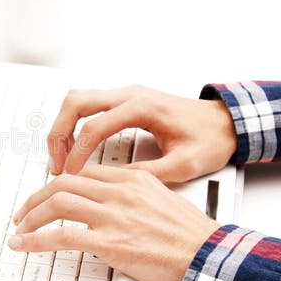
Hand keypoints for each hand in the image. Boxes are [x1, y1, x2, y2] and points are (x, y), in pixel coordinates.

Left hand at [10, 164, 218, 280]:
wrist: (211, 257)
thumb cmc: (193, 237)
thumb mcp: (163, 201)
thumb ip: (135, 198)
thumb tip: (113, 206)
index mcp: (133, 180)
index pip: (84, 174)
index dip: (59, 185)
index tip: (48, 198)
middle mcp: (120, 192)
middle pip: (63, 182)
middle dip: (36, 197)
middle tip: (25, 211)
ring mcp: (114, 216)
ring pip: (57, 202)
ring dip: (31, 215)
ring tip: (19, 227)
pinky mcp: (110, 243)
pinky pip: (61, 236)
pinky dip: (35, 239)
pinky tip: (23, 244)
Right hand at [48, 85, 236, 182]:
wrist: (226, 123)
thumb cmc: (210, 140)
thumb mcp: (185, 164)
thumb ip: (149, 174)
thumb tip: (115, 186)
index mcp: (143, 107)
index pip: (94, 126)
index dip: (77, 153)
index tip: (68, 175)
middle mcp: (130, 95)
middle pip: (76, 103)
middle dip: (58, 134)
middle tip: (54, 165)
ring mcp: (126, 95)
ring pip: (77, 100)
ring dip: (63, 127)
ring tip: (59, 158)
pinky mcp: (125, 101)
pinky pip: (88, 106)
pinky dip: (74, 125)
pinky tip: (74, 148)